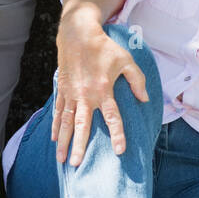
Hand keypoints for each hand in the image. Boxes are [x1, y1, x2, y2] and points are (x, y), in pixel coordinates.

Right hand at [51, 14, 147, 167]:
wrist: (78, 33)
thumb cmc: (104, 47)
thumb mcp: (126, 60)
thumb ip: (137, 80)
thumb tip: (144, 99)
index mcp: (103, 89)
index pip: (112, 117)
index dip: (117, 134)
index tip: (120, 151)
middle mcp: (86, 95)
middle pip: (82, 125)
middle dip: (79, 146)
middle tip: (76, 164)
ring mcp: (71, 93)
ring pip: (66, 122)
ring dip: (64, 141)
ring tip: (61, 159)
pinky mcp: (63, 90)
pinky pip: (58, 111)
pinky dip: (56, 125)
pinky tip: (54, 139)